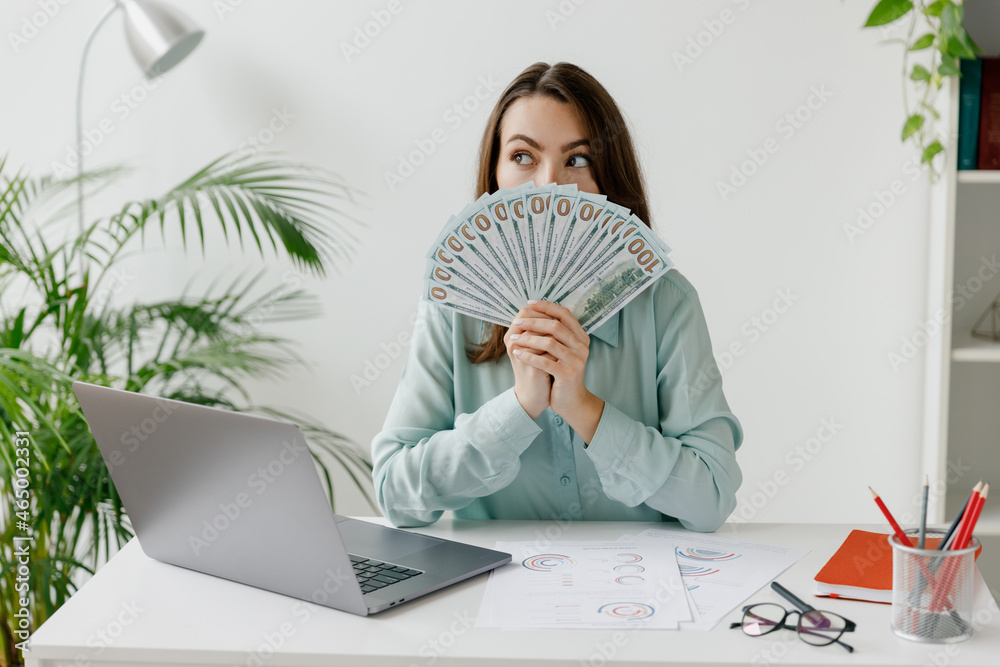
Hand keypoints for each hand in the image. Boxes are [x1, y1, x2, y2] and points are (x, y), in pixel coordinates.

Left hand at [508, 300, 604, 442]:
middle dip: (533, 322)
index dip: (547, 306)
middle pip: (556, 326)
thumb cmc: (561, 371)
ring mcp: (577, 360)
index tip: (529, 303)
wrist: (570, 399)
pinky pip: (545, 362)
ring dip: (528, 339)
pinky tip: (516, 354)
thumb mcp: (561, 350)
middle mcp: (582, 346)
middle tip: (517, 322)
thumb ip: (554, 333)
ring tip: (513, 339)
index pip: (564, 314)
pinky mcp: (569, 375)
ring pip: (550, 343)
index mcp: (581, 336)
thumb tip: (533, 310)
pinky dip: (529, 356)